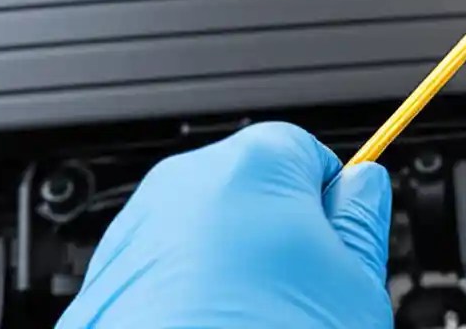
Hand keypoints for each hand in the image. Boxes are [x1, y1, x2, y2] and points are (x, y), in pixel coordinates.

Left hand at [55, 123, 392, 328]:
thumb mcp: (356, 287)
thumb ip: (362, 222)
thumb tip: (366, 185)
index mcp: (253, 165)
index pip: (309, 153)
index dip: (331, 205)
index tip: (339, 247)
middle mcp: (182, 186)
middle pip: (252, 190)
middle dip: (279, 236)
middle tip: (305, 300)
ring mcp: (134, 237)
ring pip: (204, 236)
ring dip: (231, 272)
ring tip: (255, 328)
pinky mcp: (99, 290)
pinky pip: (161, 277)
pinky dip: (184, 303)